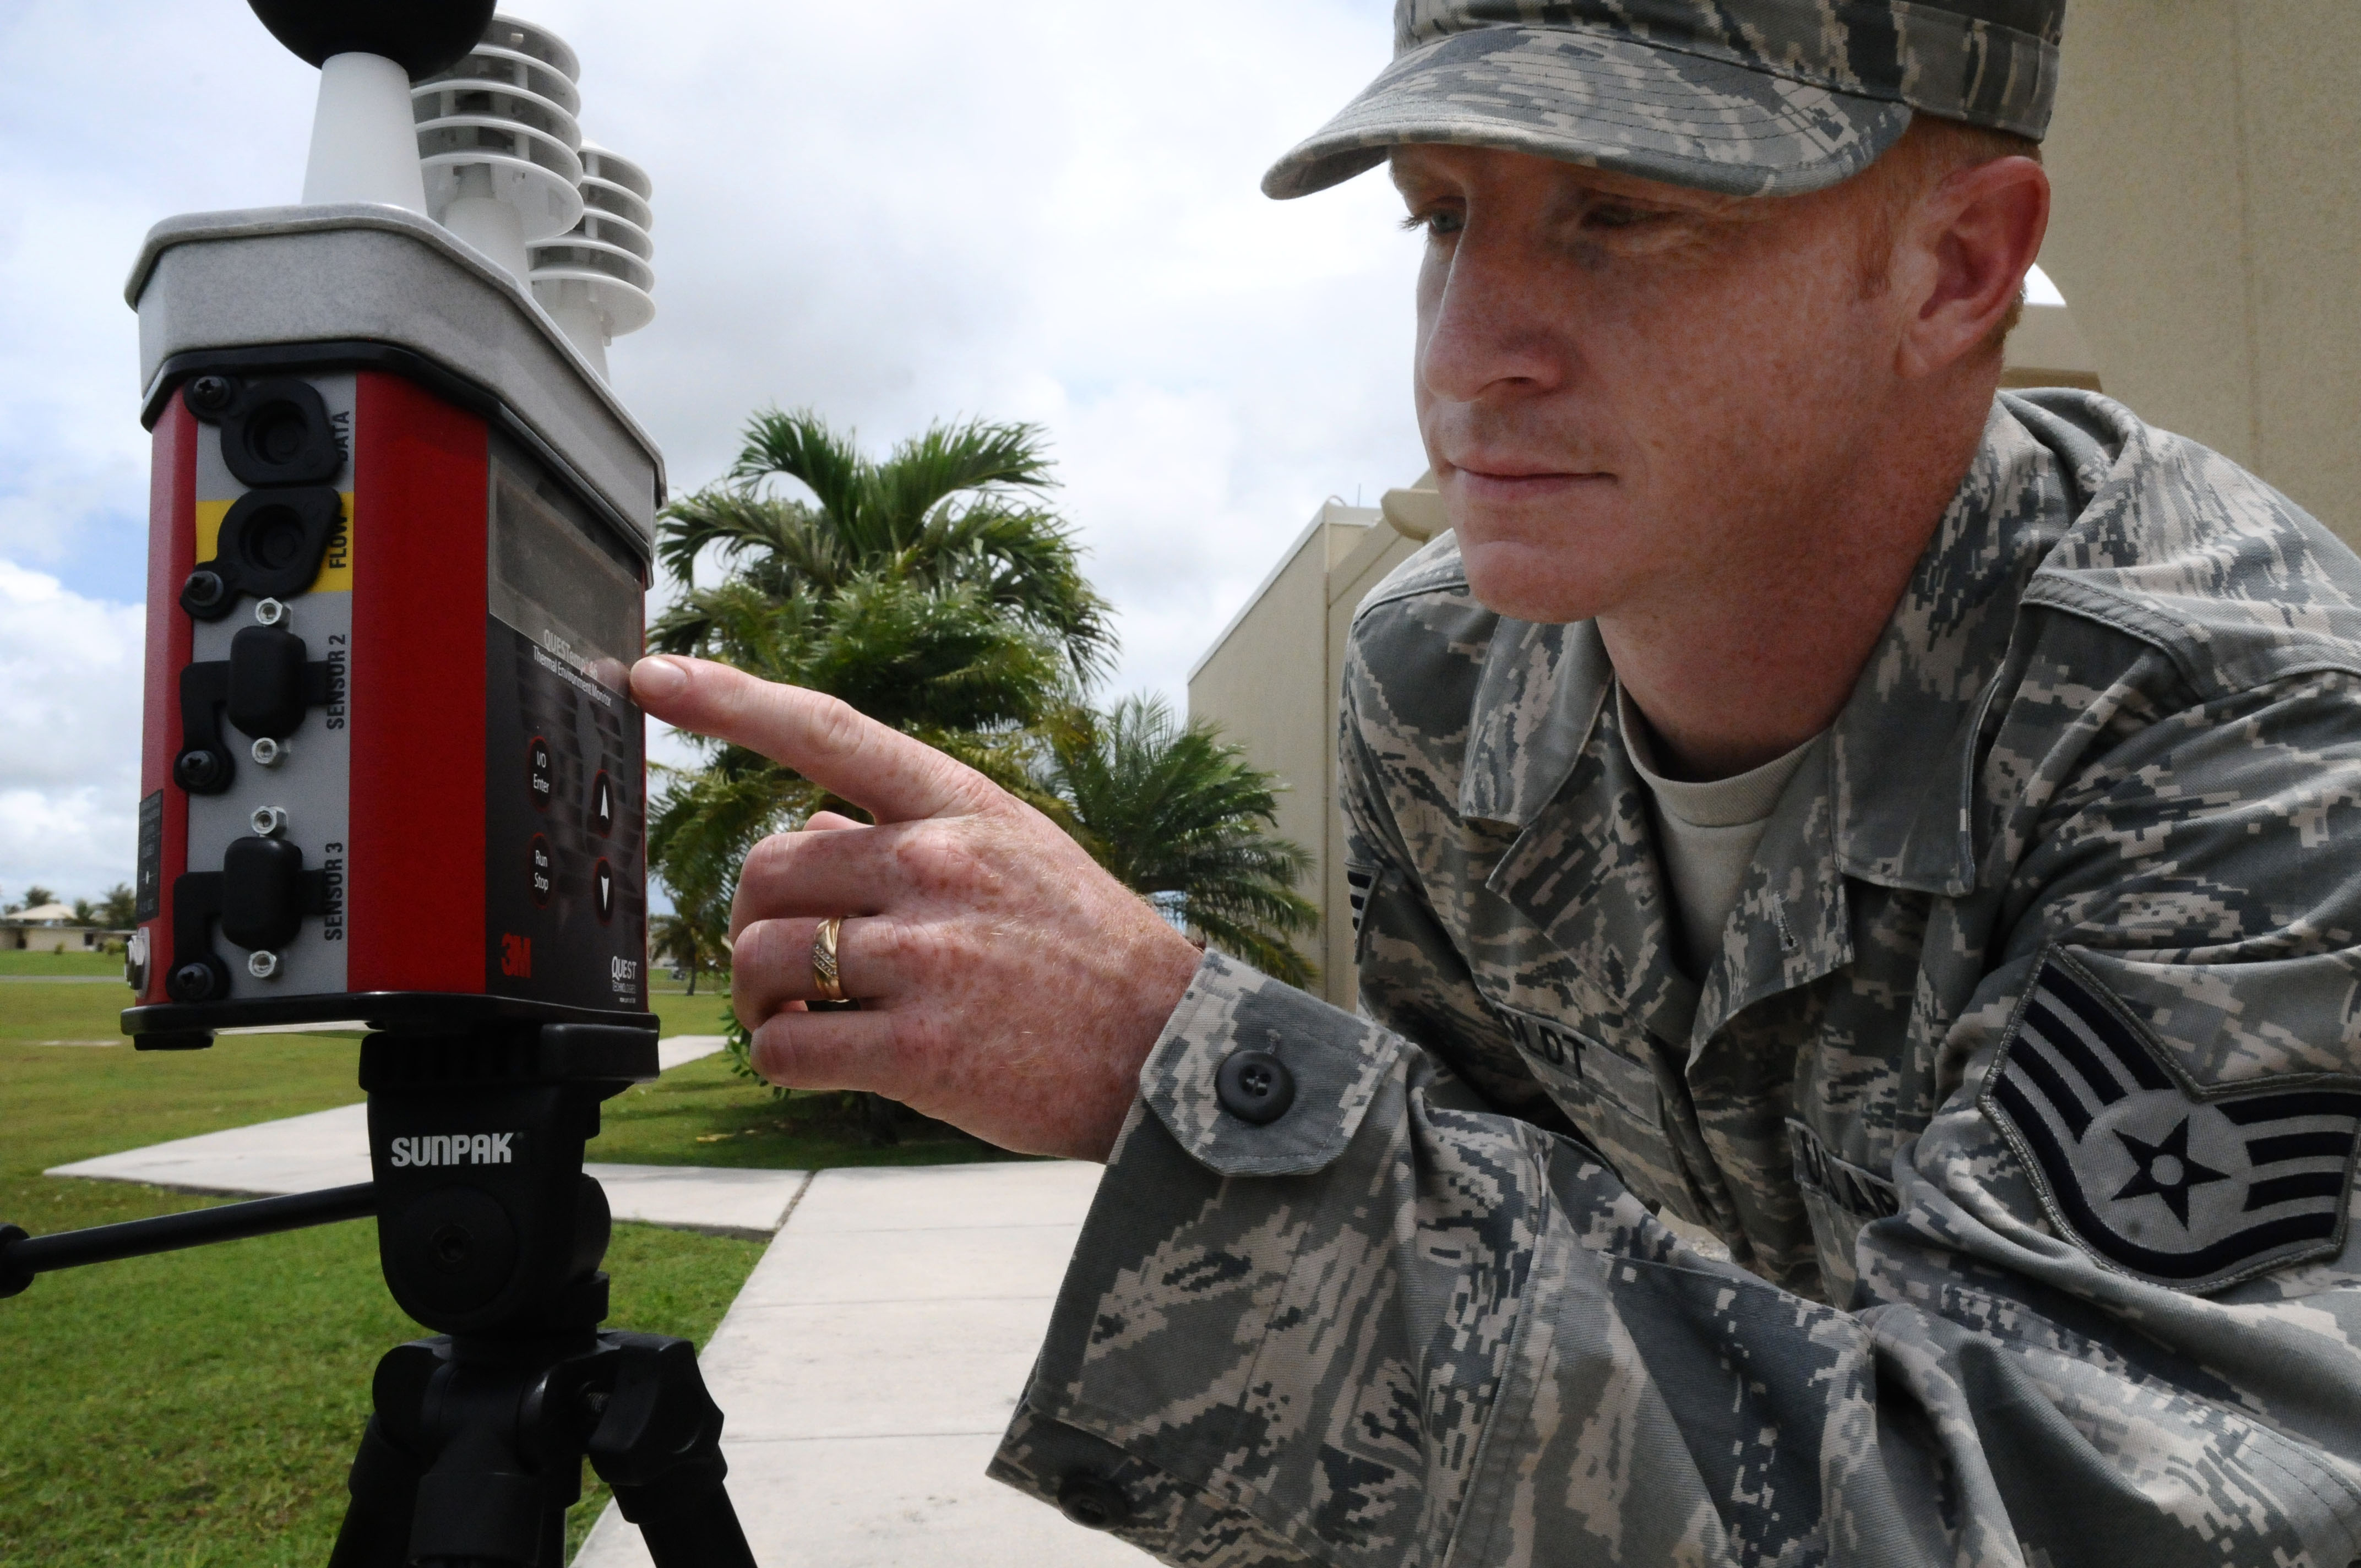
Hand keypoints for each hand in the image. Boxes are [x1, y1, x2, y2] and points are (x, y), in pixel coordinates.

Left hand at [630, 655, 1204, 1160]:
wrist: (1170, 1052)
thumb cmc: (1089, 954)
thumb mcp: (1018, 853)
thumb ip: (915, 832)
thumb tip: (814, 828)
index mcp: (961, 808)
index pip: (827, 731)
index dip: (729, 700)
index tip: (651, 675)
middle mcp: (937, 867)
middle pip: (767, 869)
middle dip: (758, 918)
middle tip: (793, 962)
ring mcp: (927, 958)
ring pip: (761, 957)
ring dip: (761, 995)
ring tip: (808, 1015)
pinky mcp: (918, 1050)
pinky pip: (784, 1046)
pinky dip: (781, 1056)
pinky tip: (826, 1058)